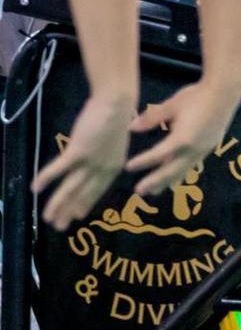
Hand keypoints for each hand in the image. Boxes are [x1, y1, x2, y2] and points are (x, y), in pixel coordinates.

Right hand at [31, 93, 133, 230]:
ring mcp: (91, 161)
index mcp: (114, 166)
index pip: (98, 191)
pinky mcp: (78, 152)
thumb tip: (92, 159)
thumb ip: (103, 153)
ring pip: (71, 188)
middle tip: (59, 227)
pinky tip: (34, 190)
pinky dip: (46, 179)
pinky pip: (58, 169)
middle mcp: (104, 168)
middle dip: (70, 211)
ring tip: (47, 218)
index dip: (86, 204)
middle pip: (83, 194)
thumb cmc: (113, 116)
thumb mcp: (112, 141)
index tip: (78, 216)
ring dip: (57, 204)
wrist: (116, 102)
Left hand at [124, 77, 240, 199]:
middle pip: (171, 170)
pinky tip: (174, 177)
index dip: (143, 162)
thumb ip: (151, 118)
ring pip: (182, 170)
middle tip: (139, 191)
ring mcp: (203, 150)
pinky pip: (191, 165)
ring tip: (154, 191)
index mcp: (182, 139)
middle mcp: (193, 149)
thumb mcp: (171, 105)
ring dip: (167, 181)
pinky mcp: (208, 147)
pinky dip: (180, 173)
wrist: (225, 93)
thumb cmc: (197, 96)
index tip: (128, 167)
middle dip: (154, 181)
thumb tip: (131, 128)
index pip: (158, 155)